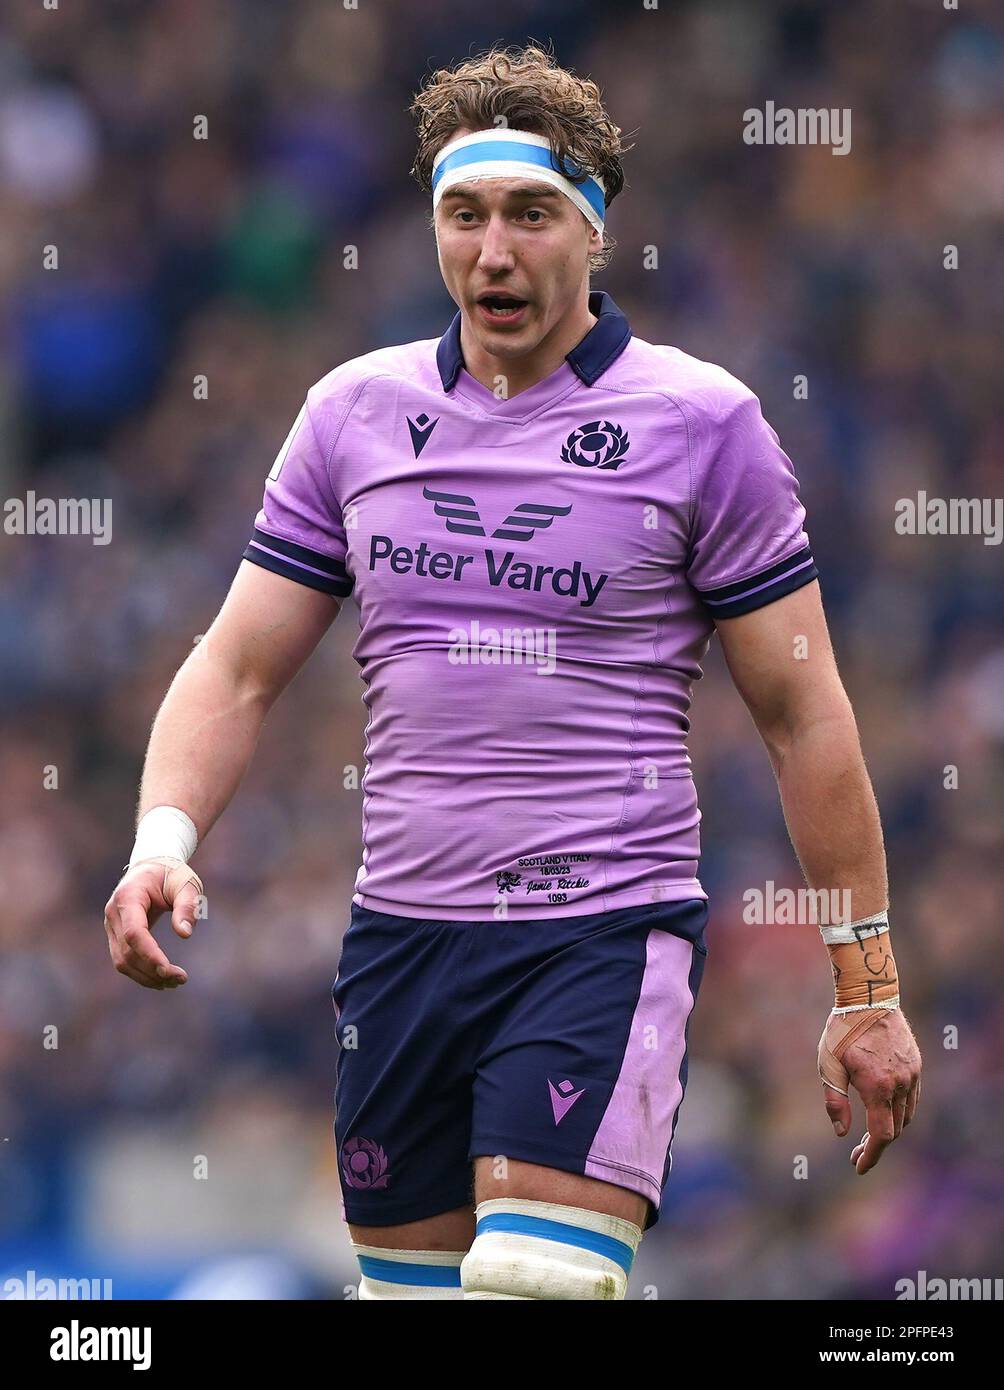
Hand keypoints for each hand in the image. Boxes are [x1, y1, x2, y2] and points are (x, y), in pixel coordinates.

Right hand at [103, 857, 203, 989]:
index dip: (149, 954)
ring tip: (174, 983)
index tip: (168, 970)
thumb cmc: (172, 874)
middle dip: (152, 969)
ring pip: (122, 961)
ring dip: (146, 976)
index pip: (134, 933)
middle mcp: (113, 913)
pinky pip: (123, 959)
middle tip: (181, 979)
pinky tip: (161, 979)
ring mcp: (111, 925)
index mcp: (128, 897)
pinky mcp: (115, 935)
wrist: (153, 867)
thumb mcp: (186, 884)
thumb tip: (185, 934)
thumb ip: (187, 906)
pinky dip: (141, 972)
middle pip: (127, 952)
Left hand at [818, 1007, 921, 1173]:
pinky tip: (884, 1110)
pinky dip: (899, 1111)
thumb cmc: (842, 1031)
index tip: (858, 1167)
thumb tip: (842, 1133)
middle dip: (876, 1145)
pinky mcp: (916, 1065)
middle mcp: (900, 1084)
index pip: (881, 1135)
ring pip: (905, 1115)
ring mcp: (912, 1074)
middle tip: (856, 1152)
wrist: (869, 998)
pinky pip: (911, 1098)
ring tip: (869, 1133)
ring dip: (890, 1129)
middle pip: (895, 1129)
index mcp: (877, 1087)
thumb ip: (835, 1101)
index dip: (871, 1155)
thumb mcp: (828, 1065)